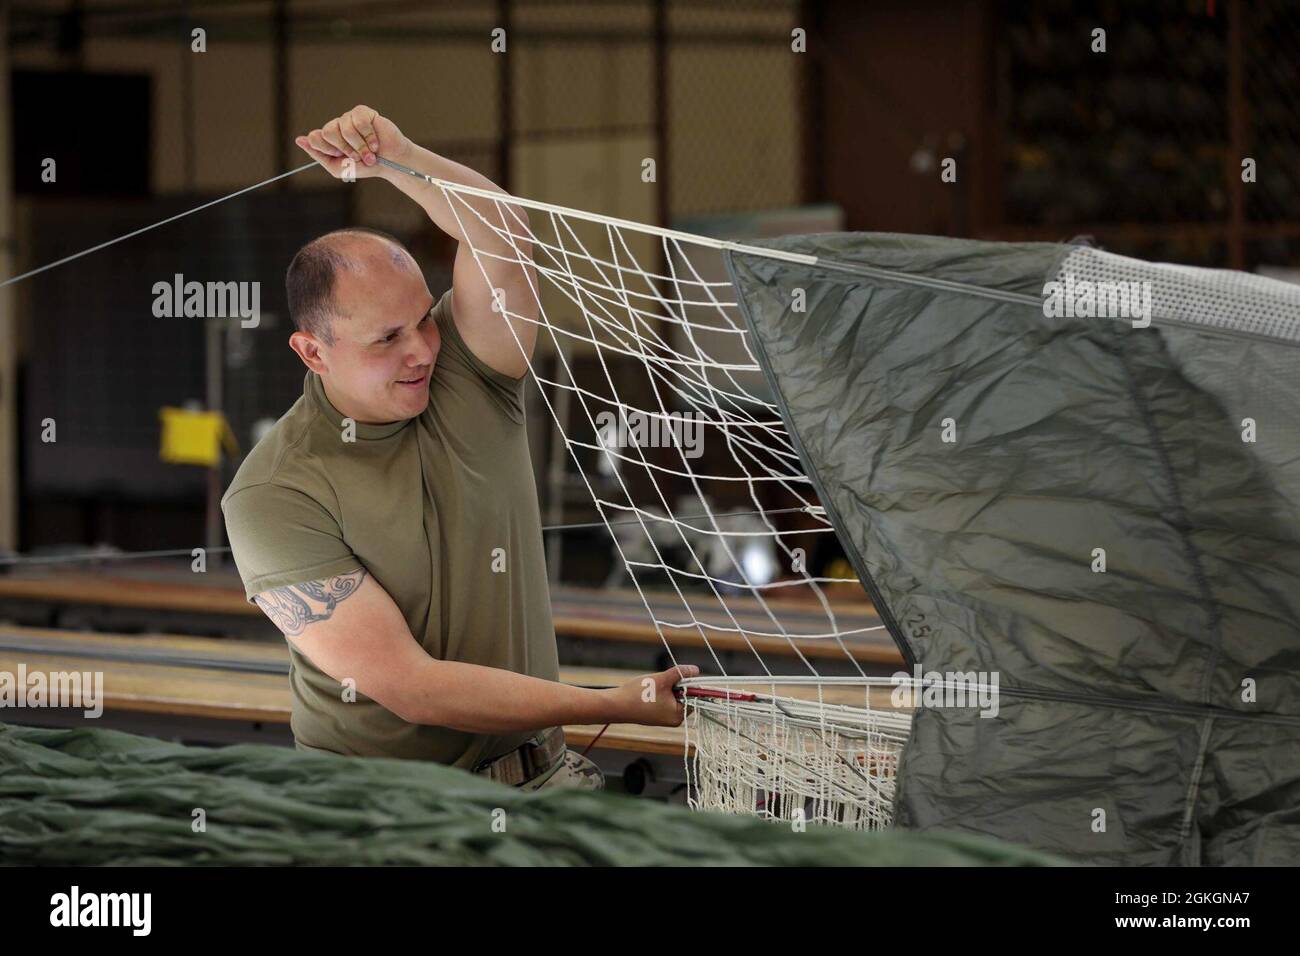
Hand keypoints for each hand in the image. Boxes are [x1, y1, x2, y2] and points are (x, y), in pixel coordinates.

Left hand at [295, 105, 409, 179]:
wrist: (390, 163)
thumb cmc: (365, 167)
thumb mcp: (338, 168)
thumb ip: (319, 155)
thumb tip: (299, 139)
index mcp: (329, 139)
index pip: (315, 137)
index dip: (328, 149)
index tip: (340, 156)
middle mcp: (337, 126)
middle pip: (327, 132)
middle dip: (345, 149)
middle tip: (357, 157)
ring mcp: (349, 118)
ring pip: (345, 129)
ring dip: (360, 146)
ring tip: (370, 153)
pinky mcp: (363, 112)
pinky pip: (359, 121)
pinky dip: (369, 136)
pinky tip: (375, 143)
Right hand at [604, 665, 699, 726]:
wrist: (615, 705)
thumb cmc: (638, 694)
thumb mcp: (662, 679)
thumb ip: (680, 673)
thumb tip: (696, 670)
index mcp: (678, 715)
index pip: (694, 697)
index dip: (689, 683)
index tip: (679, 675)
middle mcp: (673, 720)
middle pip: (684, 696)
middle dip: (675, 684)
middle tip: (662, 680)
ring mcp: (664, 718)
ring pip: (673, 696)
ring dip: (666, 687)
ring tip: (652, 685)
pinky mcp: (655, 714)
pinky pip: (663, 700)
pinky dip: (659, 692)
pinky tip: (647, 690)